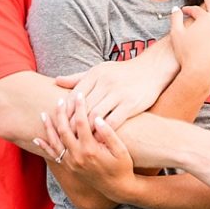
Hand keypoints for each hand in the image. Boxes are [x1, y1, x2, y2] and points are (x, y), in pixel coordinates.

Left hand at [34, 91, 135, 200]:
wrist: (116, 187)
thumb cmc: (122, 167)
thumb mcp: (121, 150)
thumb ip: (109, 134)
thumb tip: (98, 118)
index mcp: (91, 150)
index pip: (81, 123)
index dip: (80, 107)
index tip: (80, 95)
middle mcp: (77, 156)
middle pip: (64, 130)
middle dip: (61, 113)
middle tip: (60, 100)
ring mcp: (71, 162)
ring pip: (55, 142)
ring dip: (49, 127)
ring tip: (43, 114)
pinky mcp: (68, 167)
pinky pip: (53, 155)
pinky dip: (44, 146)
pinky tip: (37, 138)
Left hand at [55, 55, 169, 129]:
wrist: (152, 69)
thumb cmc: (123, 72)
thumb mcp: (100, 70)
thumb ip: (79, 78)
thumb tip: (57, 82)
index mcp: (95, 74)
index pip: (74, 96)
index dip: (66, 112)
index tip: (61, 124)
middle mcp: (105, 82)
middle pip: (83, 108)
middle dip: (74, 124)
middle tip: (68, 136)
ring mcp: (118, 93)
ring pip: (95, 116)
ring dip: (87, 130)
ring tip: (81, 139)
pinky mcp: (131, 104)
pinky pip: (113, 121)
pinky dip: (104, 131)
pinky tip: (99, 138)